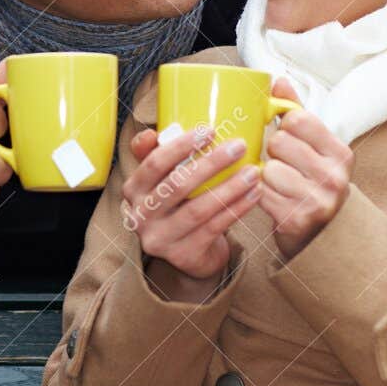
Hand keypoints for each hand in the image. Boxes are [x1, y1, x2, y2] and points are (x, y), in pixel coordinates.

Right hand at [123, 123, 259, 304]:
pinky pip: (214, 228)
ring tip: (253, 172)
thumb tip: (155, 134)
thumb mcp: (162, 181)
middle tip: (239, 146)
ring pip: (198, 209)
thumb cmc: (178, 206)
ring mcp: (160, 239)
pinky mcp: (182, 255)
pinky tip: (253, 195)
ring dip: (230, 188)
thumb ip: (156, 155)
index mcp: (133, 190)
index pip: (154, 163)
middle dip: (212, 162)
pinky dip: (236, 209)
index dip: (181, 146)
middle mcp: (140, 215)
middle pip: (178, 184)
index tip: (210, 130)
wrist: (187, 253)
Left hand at [258, 77, 353, 259]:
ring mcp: (316, 200)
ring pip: (268, 169)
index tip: (289, 139)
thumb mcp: (313, 146)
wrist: (321, 236)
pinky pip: (261, 193)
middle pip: (279, 143)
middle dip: (273, 152)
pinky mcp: (295, 219)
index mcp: (340, 153)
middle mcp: (333, 176)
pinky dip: (260, 194)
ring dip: (265, 176)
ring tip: (277, 184)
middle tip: (282, 164)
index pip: (297, 119)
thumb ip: (296, 111)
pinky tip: (272, 198)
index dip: (284, 127)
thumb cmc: (311, 182)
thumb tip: (278, 80)